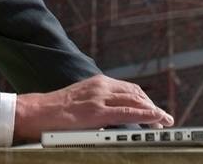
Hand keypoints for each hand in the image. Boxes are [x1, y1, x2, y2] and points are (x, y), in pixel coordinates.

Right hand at [13, 75, 172, 142]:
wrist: (38, 112)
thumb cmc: (57, 110)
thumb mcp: (81, 99)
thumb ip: (97, 102)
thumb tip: (112, 114)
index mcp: (98, 82)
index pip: (128, 88)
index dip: (145, 99)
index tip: (155, 108)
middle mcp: (101, 86)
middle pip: (135, 93)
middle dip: (152, 105)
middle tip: (164, 118)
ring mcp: (100, 98)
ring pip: (135, 100)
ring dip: (153, 110)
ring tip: (164, 121)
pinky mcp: (96, 112)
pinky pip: (126, 112)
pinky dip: (144, 114)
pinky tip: (154, 119)